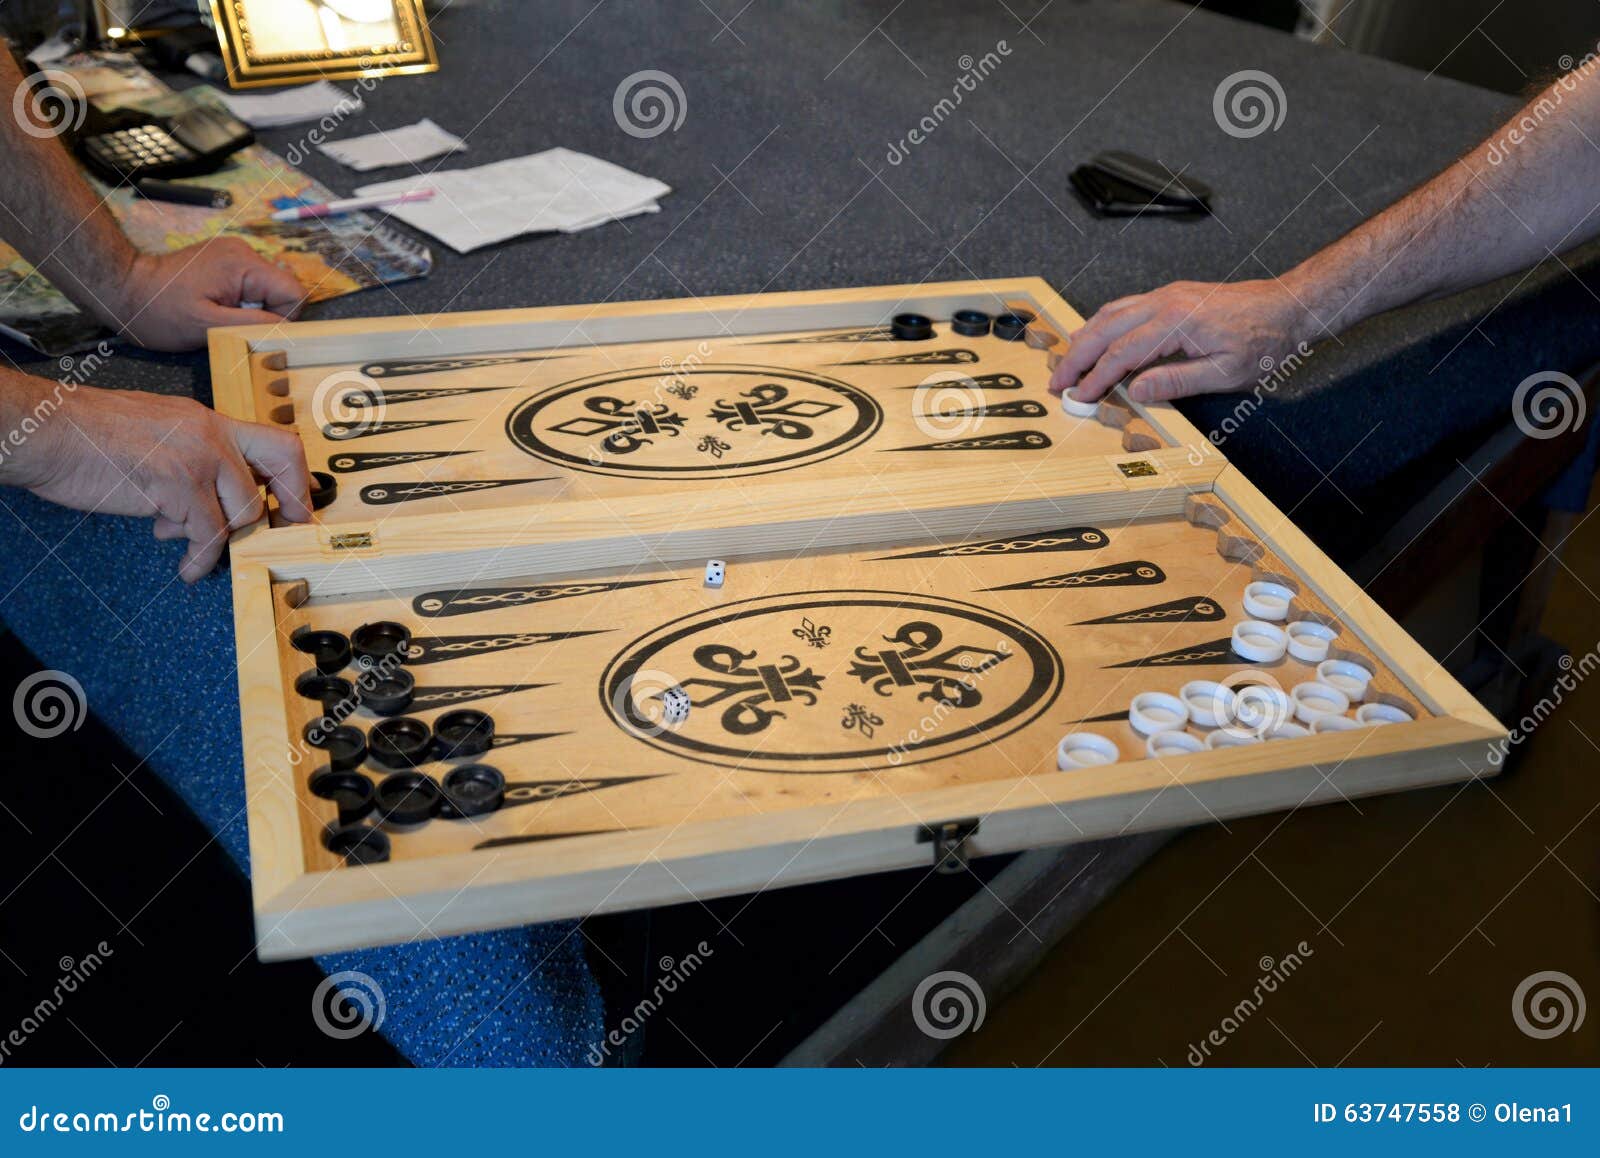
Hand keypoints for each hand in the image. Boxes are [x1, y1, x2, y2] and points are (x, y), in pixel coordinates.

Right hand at [16, 385, 311, 582]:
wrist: (44, 432)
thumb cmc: (86, 439)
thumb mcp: (153, 440)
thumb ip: (185, 467)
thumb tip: (198, 513)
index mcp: (207, 420)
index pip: (275, 441)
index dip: (294, 478)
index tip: (295, 509)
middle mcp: (211, 432)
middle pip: (281, 465)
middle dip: (289, 507)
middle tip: (283, 538)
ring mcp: (197, 456)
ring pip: (244, 510)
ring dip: (226, 542)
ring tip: (198, 557)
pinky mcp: (177, 484)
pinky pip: (209, 534)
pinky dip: (201, 560)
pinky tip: (187, 570)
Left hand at [107, 238, 304, 351]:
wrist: (125, 289)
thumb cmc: (159, 311)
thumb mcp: (208, 326)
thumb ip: (254, 325)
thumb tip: (289, 330)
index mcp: (243, 264)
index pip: (294, 293)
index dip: (283, 319)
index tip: (254, 330)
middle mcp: (244, 252)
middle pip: (283, 290)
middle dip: (266, 314)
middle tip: (232, 323)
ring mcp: (235, 253)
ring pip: (269, 290)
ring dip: (252, 309)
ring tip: (221, 314)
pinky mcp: (226, 260)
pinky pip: (253, 285)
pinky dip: (242, 301)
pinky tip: (217, 306)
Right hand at [1048, 278, 1321, 404]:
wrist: (1288, 307)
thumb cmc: (1264, 342)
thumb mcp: (1226, 374)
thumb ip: (1177, 381)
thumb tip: (1135, 391)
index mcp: (1176, 322)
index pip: (1122, 353)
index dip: (1096, 377)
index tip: (1079, 396)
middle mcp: (1165, 302)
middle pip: (1105, 329)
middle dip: (1077, 356)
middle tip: (1057, 380)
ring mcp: (1167, 295)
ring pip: (1111, 313)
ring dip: (1085, 337)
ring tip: (1067, 361)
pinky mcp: (1172, 295)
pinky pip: (1125, 306)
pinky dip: (1103, 323)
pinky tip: (1096, 336)